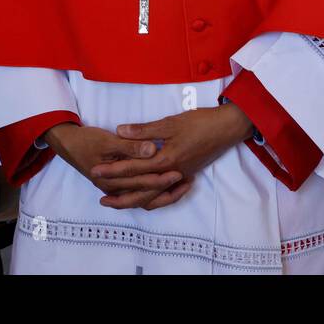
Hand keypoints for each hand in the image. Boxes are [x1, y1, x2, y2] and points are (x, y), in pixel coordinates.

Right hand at [42, 122, 184, 207]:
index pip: (143, 183)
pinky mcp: (117, 186)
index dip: (162, 178)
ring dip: (162, 195)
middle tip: (186, 180)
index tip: (179, 172)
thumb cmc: (86, 140)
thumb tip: (152, 149)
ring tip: (182, 186)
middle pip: (146, 195)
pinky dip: (154, 194)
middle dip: (167, 189)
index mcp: (113, 180)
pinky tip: (167, 186)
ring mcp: (116, 189)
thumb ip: (131, 146)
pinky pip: (139, 196)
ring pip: (143, 200)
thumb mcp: (108, 140)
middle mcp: (115, 189)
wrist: (68, 143)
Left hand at [88, 104, 257, 209]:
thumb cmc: (200, 123)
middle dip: (120, 193)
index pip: (133, 168)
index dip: (113, 170)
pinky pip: (166, 193)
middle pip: (141, 190)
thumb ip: (144, 130)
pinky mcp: (186, 175)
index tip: (96, 171)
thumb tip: (120, 130)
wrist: (227, 129)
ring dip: (135, 199)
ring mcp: (180, 176)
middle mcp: (171, 173)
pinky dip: (154, 196)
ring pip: (153, 195)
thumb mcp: (170, 123)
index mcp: (165, 160)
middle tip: (101, 196)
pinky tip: (145, 195)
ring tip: (118, 200)